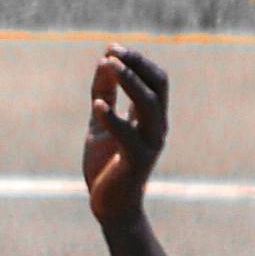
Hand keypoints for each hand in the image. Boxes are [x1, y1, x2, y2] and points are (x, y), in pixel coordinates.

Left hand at [82, 46, 167, 221]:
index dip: (137, 60)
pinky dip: (113, 119)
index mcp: (150, 117)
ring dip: (130, 82)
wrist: (111, 207)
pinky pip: (128, 136)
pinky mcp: (136, 162)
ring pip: (149, 105)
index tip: (112, 48)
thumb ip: (103, 95)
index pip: (155, 79)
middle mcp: (156, 127)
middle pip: (158, 85)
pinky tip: (97, 107)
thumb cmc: (107, 165)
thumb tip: (103, 62)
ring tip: (110, 66)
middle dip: (138, 64)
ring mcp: (150, 144)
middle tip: (114, 51)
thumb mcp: (101, 124)